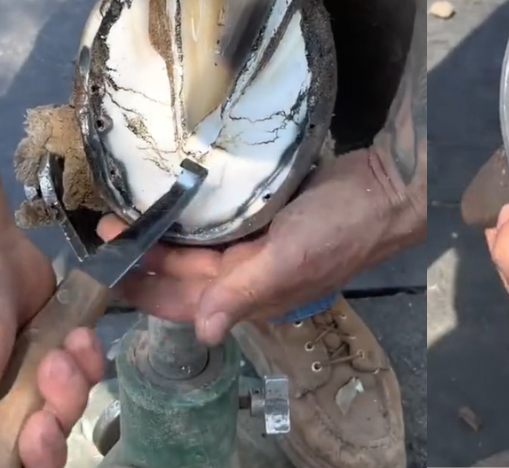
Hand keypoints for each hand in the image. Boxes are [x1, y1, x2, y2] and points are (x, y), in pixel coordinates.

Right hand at [0, 225, 104, 467]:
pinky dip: (88, 361)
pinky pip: (86, 375)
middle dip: (56, 417)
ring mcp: (30, 385)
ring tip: (68, 343)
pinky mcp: (60, 358)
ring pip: (67, 411)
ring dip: (74, 383)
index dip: (30, 455)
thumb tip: (6, 429)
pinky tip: (80, 334)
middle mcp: (5, 406)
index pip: (11, 456)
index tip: (37, 428)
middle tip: (54, 375)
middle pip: (41, 447)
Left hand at [102, 149, 423, 344]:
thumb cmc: (341, 225)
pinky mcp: (269, 218)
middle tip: (108, 229)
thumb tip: (204, 334)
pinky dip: (192, 218)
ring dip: (164, 236)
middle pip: (188, 277)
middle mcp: (254, 274)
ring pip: (200, 250)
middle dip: (146, 259)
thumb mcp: (290, 258)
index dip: (146, 292)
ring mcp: (262, 246)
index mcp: (257, 293)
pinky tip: (174, 201)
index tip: (108, 269)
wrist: (386, 188)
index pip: (189, 305)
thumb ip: (244, 292)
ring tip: (129, 213)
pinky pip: (220, 225)